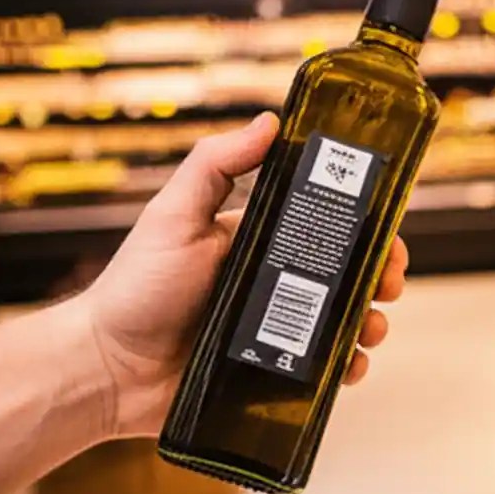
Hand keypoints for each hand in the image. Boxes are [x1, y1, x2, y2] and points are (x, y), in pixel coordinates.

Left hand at [79, 112, 407, 436]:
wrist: (106, 369)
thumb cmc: (135, 288)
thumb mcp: (174, 216)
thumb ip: (216, 165)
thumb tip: (269, 121)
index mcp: (259, 241)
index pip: (327, 224)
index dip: (365, 226)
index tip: (385, 231)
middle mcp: (275, 284)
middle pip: (348, 274)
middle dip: (380, 275)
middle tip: (388, 283)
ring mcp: (277, 329)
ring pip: (345, 322)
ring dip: (372, 322)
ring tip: (371, 327)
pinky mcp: (274, 372)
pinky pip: (324, 369)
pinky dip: (349, 367)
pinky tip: (351, 364)